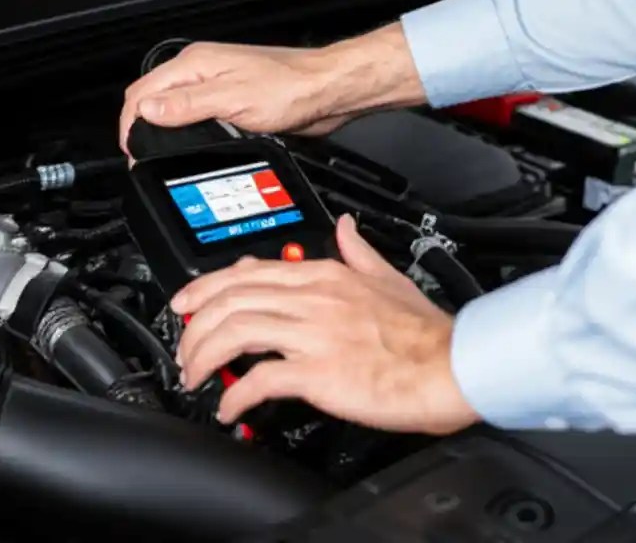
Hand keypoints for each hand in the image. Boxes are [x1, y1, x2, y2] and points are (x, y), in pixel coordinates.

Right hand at [118, 23, 425, 155]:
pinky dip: (188, 132)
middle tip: (142, 156)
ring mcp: (216, 85)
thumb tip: (149, 111)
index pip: (142, 92)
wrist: (326, 91)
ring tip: (159, 154)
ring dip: (164, 130)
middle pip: (153, 99)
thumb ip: (187, 106)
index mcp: (196, 65)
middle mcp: (203, 71)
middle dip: (141, 127)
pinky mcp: (231, 101)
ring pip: (174, 109)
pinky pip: (197, 117)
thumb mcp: (233, 100)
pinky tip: (191, 146)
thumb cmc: (292, 88)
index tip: (132, 150)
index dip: (130, 123)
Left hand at [171, 215, 479, 434]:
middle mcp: (313, 299)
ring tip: (195, 378)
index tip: (187, 304)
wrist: (452, 366)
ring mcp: (314, 334)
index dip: (206, 288)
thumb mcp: (388, 276)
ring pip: (234, 333)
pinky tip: (229, 409)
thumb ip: (359, 250)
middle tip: (182, 348)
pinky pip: (259, 381)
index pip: (247, 272)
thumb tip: (345, 226)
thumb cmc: (425, 333)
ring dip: (204, 357)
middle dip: (194, 325)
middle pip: (230, 300)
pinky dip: (235, 397)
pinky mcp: (318, 372)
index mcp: (325, 275)